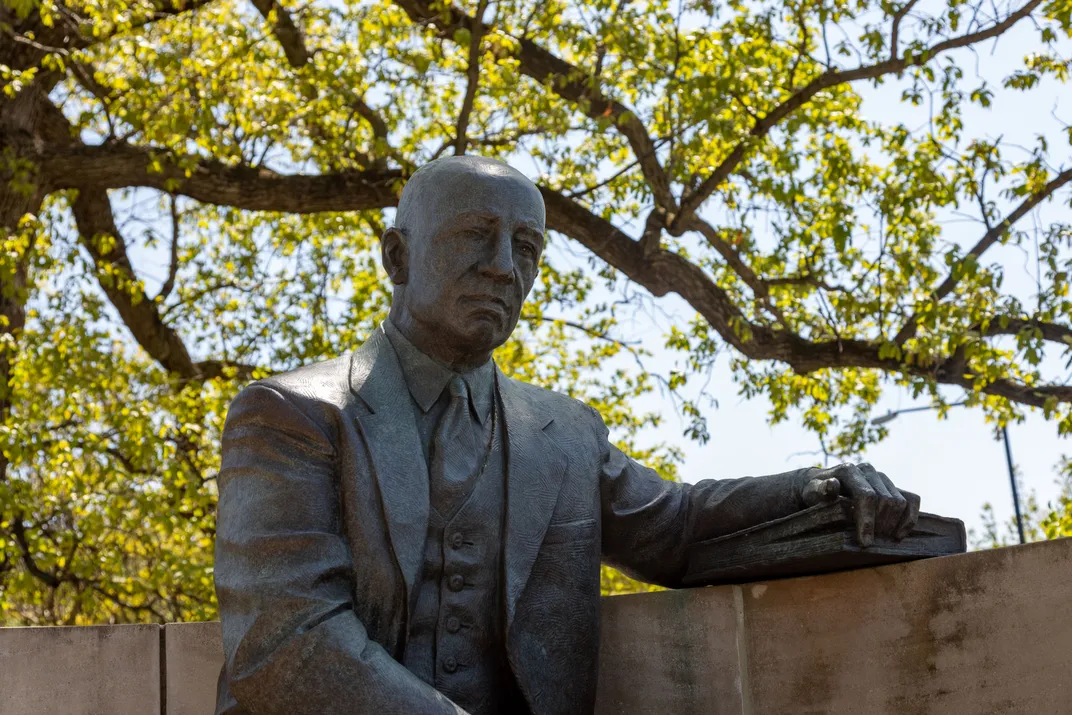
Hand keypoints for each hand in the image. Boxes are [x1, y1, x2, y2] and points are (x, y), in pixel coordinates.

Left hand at [801, 463, 920, 546]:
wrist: (823, 484)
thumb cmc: (815, 492)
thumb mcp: (812, 492)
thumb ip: (820, 490)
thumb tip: (832, 485)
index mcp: (849, 470)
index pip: (866, 496)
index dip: (867, 521)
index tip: (865, 543)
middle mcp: (869, 471)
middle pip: (886, 501)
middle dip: (879, 525)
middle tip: (870, 543)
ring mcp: (883, 478)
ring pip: (900, 502)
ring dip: (893, 524)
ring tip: (880, 540)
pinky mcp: (894, 486)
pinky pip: (912, 500)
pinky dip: (910, 519)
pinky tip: (899, 535)